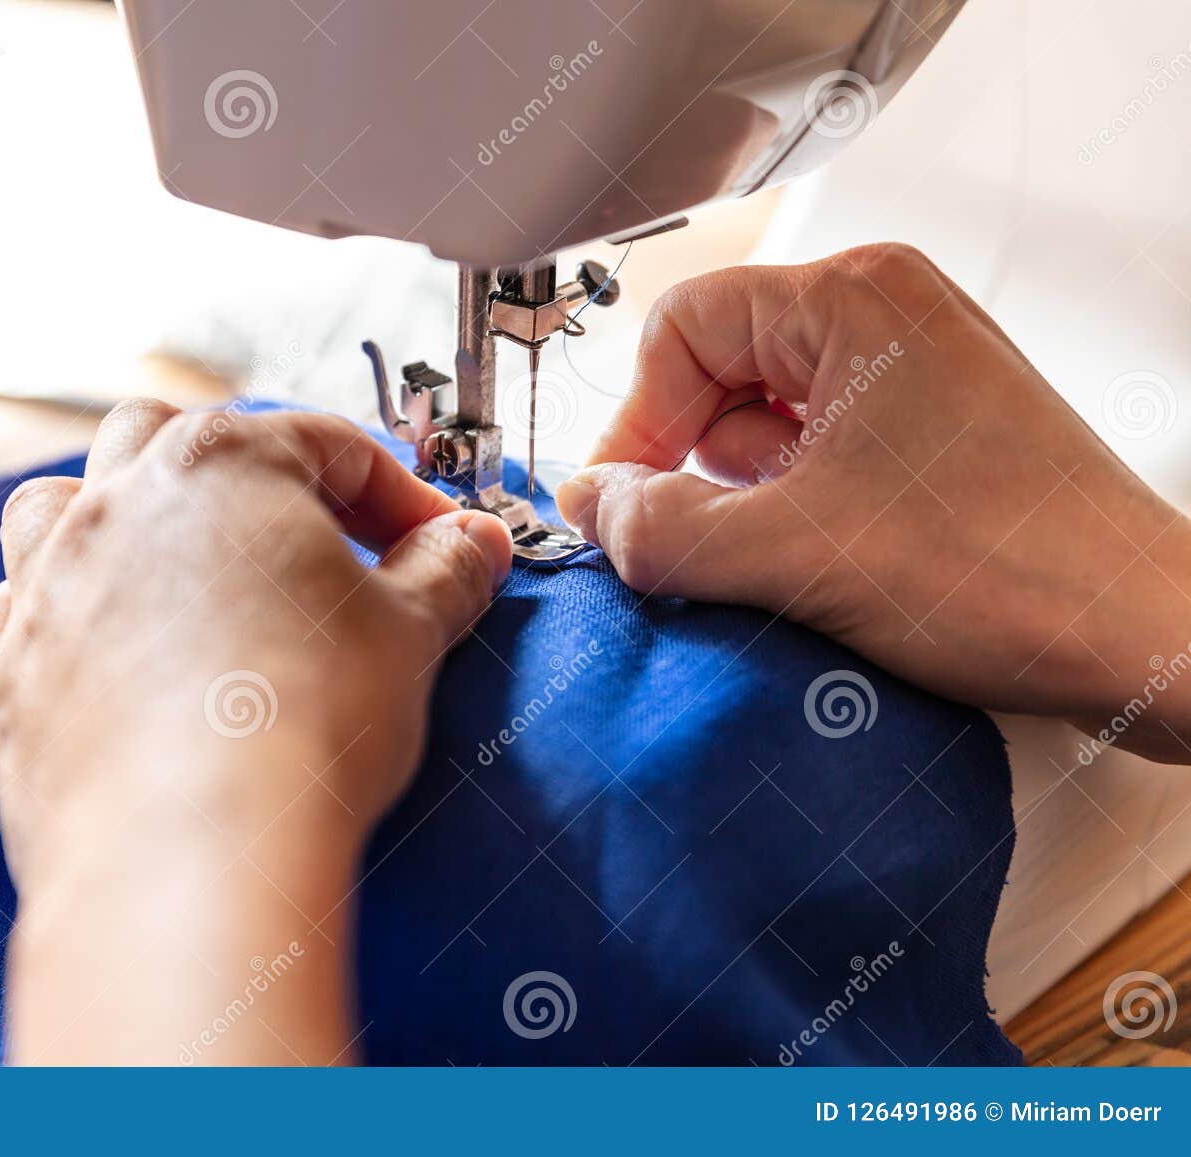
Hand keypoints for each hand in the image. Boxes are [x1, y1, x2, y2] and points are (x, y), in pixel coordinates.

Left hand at [0, 400, 510, 1061]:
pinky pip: (8, 609)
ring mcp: (43, 580)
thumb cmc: (305, 722)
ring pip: (58, 502)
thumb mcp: (410, 636)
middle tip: (304, 543)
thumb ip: (446, 572)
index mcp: (223, 463)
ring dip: (114, 517)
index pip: (329, 446)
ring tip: (176, 573)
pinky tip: (95, 650)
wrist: (187, 853)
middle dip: (239, 474)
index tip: (440, 549)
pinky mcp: (2, 669)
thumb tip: (475, 541)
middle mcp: (116, 500)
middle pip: (169, 436)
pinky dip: (49, 614)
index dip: (401, 496)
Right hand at [557, 244, 1190, 763]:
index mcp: (853, 299)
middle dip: (702, 472)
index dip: (635, 422)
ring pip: (764, 429)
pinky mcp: (929, 437)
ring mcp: (912, 377)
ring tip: (804, 563)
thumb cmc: (1010, 572)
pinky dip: (797, 519)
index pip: (679, 328)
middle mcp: (884, 317)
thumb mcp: (794, 554)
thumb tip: (585, 507)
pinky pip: (817, 461)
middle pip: (717, 375)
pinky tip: (832, 570)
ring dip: (752, 506)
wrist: (1145, 636)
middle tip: (724, 545)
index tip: (625, 508)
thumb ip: (660, 528)